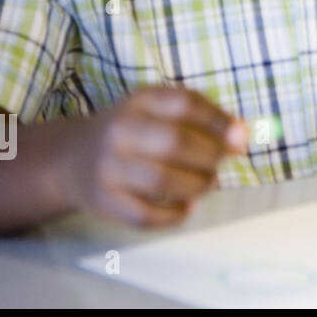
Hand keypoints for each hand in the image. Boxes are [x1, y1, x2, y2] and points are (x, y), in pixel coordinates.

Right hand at [58, 87, 247, 226]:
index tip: (241, 138)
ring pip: (162, 181)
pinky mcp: (103, 201)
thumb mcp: (159, 111)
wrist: (72, 159)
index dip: (219, 121)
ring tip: (208, 183)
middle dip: (211, 156)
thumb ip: (202, 117)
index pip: (186, 103)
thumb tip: (244, 135)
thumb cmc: (134, 132)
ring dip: (197, 185)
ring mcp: (108, 167)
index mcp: (140, 101)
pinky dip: (174, 215)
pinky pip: (145, 215)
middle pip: (176, 143)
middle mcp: (120, 130)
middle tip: (221, 163)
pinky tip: (187, 207)